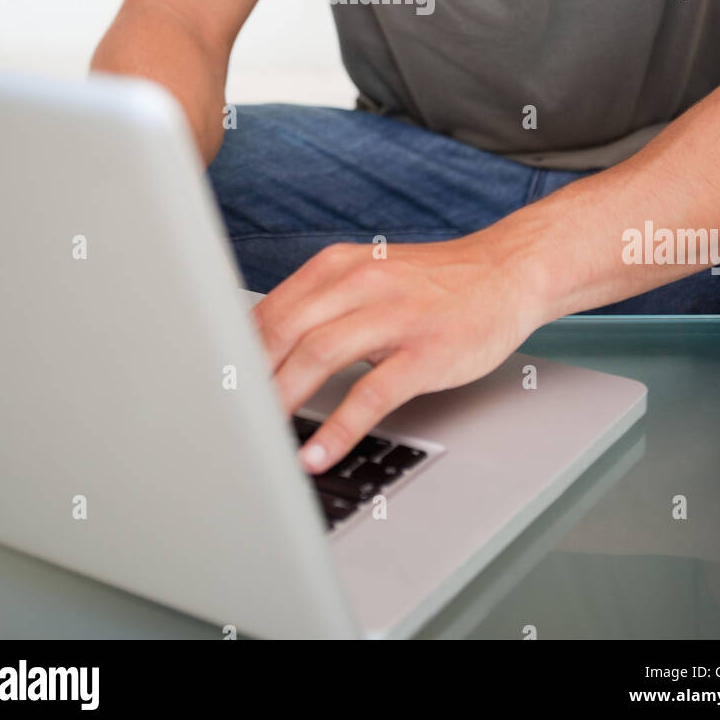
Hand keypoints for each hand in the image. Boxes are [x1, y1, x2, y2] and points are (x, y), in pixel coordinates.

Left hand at [249, 226, 548, 473]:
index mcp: (338, 267)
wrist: (505, 271)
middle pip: (283, 330)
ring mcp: (394, 317)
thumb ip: (318, 306)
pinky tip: (318, 452)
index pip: (268, 310)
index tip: (214, 387)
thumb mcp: (368, 277)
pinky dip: (339, 427)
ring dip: (282, 399)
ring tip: (260, 437)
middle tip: (226, 416)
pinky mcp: (425, 352)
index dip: (234, 351)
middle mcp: (361, 284)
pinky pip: (372, 393)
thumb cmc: (432, 284)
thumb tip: (260, 349)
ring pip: (319, 356)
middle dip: (248, 378)